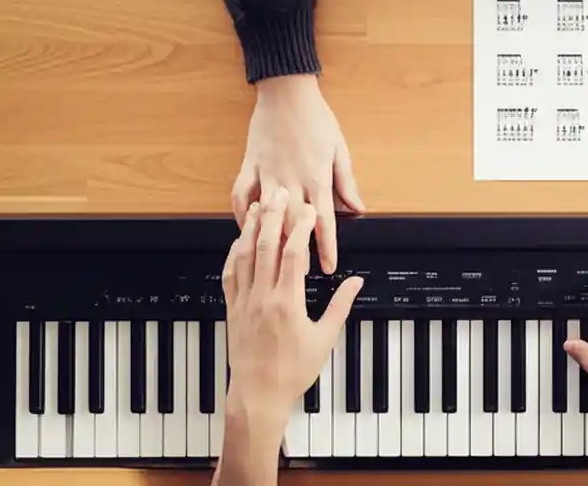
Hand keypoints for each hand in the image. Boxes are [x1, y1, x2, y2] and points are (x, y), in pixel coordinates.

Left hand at [221, 186, 362, 429]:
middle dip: (272, 216)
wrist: (258, 394)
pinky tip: (238, 240)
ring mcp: (244, 301)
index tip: (308, 210)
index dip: (301, 228)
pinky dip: (234, 253)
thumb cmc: (292, 371)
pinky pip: (230, 274)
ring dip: (251, 228)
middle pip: (265, 246)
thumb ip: (340, 306)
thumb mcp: (325, 338)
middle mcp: (263, 297)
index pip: (293, 255)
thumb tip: (357, 281)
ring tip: (258, 205)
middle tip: (280, 192)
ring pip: (244, 256)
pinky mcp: (232, 308)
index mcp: (288, 303)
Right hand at [231, 73, 364, 273]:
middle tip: (299, 275)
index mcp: (316, 176)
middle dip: (297, 252)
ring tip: (270, 261)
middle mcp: (291, 179)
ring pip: (267, 214)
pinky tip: (244, 228)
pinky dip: (242, 213)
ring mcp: (268, 173)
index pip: (324, 221)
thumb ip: (346, 181)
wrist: (286, 91)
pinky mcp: (250, 165)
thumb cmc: (316, 118)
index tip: (328, 267)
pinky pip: (241, 194)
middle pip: (293, 224)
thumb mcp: (339, 149)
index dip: (326, 246)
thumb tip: (358, 207)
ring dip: (269, 238)